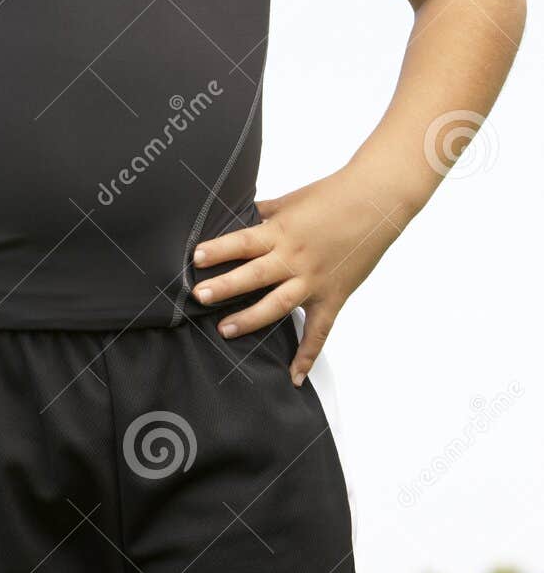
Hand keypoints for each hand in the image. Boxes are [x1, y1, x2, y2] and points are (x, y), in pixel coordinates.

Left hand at [191, 168, 397, 384]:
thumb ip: (263, 213)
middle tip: (199, 297)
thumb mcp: (290, 200)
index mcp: (281, 231)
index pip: (243, 241)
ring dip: (251, 319)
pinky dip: (307, 355)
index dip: (219, 250)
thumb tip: (238, 216)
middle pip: (254, 275)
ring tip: (225, 330)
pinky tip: (294, 376)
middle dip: (224, 287)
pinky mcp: (333, 297)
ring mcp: (314, 281)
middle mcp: (294, 258)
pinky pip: (319, 331)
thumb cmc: (333, 195)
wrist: (376, 202)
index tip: (195, 258)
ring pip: (278, 305)